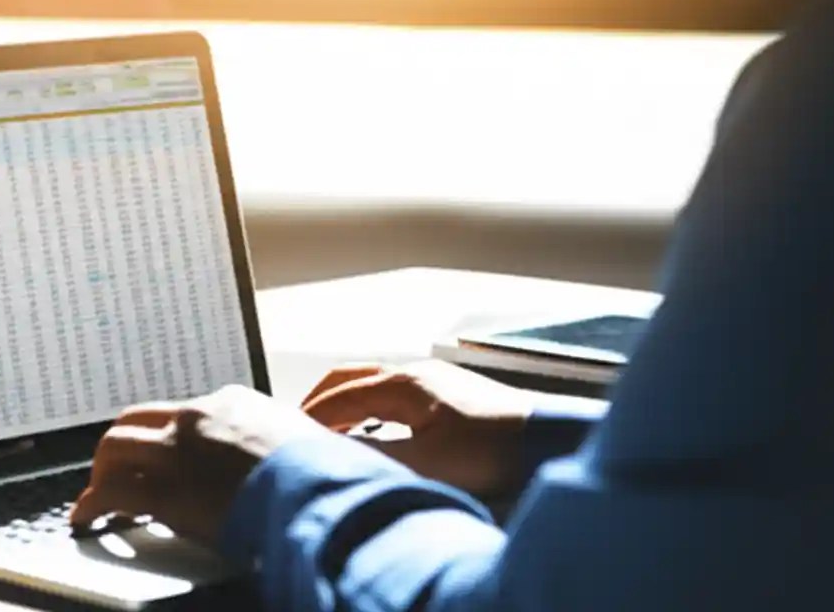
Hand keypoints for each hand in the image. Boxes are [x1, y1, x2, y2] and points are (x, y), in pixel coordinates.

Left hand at [71, 385, 331, 546]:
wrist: (317, 492)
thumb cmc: (323, 472)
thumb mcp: (304, 441)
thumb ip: (280, 444)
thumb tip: (291, 457)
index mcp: (231, 403)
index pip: (181, 414)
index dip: (165, 437)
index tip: (162, 455)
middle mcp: (198, 417)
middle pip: (137, 420)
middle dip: (121, 446)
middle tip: (115, 469)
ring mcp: (177, 450)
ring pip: (115, 446)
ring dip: (101, 471)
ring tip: (96, 493)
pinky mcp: (166, 490)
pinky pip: (113, 493)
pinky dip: (93, 504)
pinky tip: (87, 518)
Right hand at [301, 360, 535, 496]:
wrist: (545, 440)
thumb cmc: (489, 449)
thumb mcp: (424, 460)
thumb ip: (375, 455)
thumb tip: (336, 455)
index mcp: (402, 384)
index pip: (340, 397)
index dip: (310, 417)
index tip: (288, 434)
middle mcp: (414, 373)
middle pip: (351, 377)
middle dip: (321, 399)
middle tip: (299, 423)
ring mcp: (434, 379)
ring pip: (374, 382)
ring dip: (347, 402)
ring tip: (331, 429)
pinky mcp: (451, 393)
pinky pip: (395, 392)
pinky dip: (371, 406)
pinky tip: (377, 429)